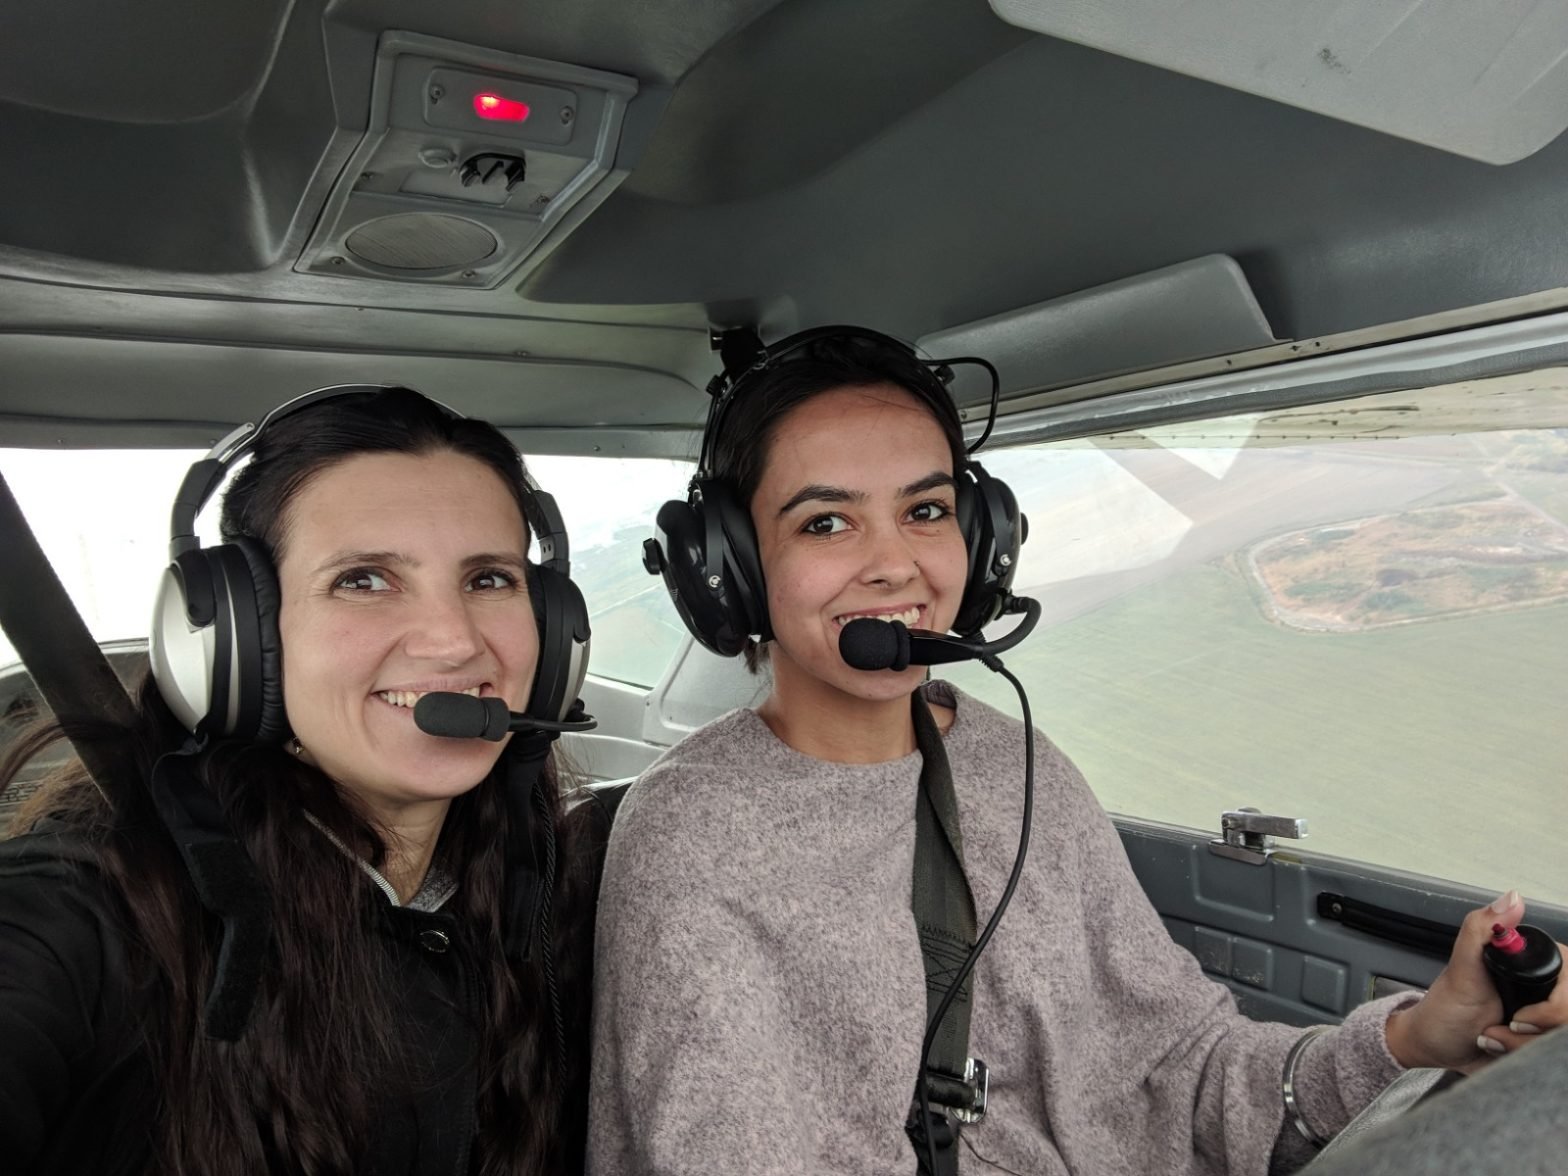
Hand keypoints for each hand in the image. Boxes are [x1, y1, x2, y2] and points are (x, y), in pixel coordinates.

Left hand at [1384, 890, 1563, 1070]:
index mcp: (1534, 967)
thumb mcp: (1461, 969)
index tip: (1523, 1015)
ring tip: (1492, 1038)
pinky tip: (1500, 1052)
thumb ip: (1480, 930)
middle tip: (1503, 1026)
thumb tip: (1513, 897)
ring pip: (1561, 1039)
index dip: (1558, 1004)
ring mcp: (1549, 1022)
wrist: (1434, 1048)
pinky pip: (1554, 1058)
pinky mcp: (1544, 1047)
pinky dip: (1525, 1060)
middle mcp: (1547, 991)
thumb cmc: (1446, 1008)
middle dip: (1534, 1031)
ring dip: (1523, 1048)